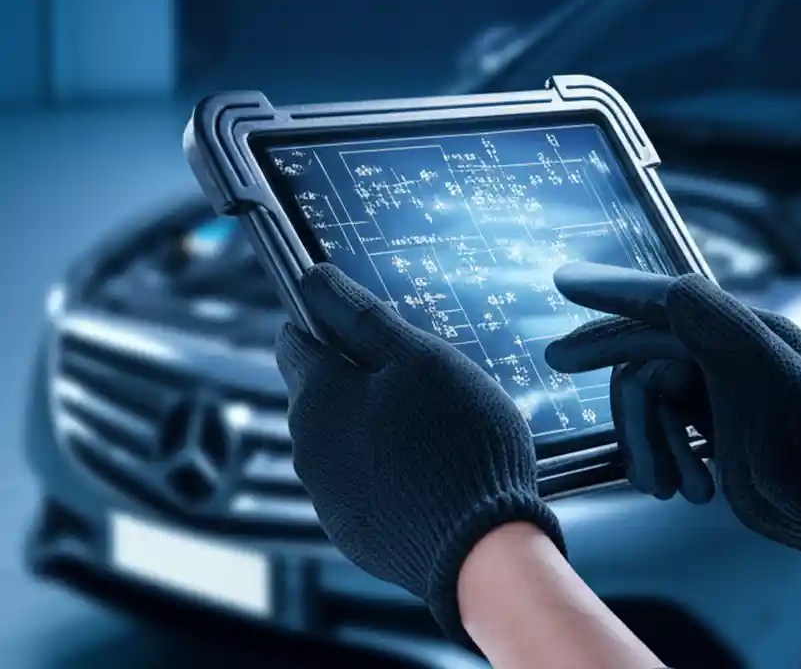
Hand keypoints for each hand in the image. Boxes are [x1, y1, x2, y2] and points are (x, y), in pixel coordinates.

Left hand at [275, 264, 563, 640]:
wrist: (480, 546)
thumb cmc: (458, 442)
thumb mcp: (421, 359)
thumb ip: (363, 317)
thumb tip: (315, 280)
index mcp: (318, 394)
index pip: (295, 338)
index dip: (328, 322)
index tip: (367, 325)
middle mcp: (307, 445)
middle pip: (321, 390)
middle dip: (359, 377)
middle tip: (423, 380)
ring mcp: (327, 494)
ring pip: (342, 438)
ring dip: (374, 425)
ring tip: (435, 430)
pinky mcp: (352, 530)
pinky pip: (361, 483)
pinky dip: (386, 470)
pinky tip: (430, 472)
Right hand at [545, 263, 800, 573]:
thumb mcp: (765, 380)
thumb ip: (717, 327)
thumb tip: (671, 287)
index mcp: (743, 329)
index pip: (665, 303)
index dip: (614, 292)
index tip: (564, 282)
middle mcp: (728, 349)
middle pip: (645, 361)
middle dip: (639, 421)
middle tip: (645, 475)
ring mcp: (718, 385)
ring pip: (648, 400)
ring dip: (653, 449)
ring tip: (674, 491)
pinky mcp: (712, 421)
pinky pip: (661, 426)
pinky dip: (663, 459)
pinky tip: (687, 489)